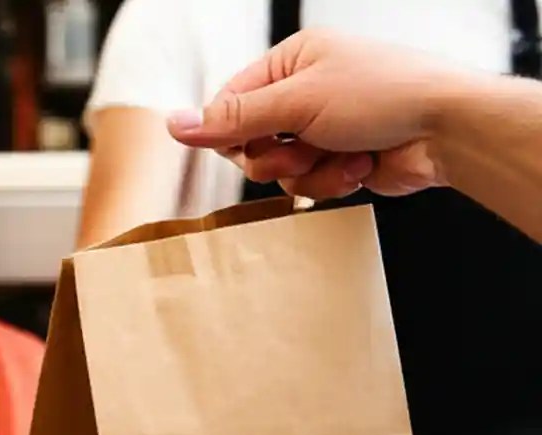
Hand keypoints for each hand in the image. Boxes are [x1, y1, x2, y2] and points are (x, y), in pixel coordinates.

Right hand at [166, 29, 468, 198]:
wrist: (449, 130)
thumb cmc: (385, 94)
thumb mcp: (297, 102)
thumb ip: (232, 118)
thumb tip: (175, 123)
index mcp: (292, 61)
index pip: (231, 101)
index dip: (228, 130)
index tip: (237, 145)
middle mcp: (305, 92)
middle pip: (250, 140)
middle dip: (274, 154)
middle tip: (300, 148)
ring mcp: (323, 128)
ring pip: (279, 168)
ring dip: (309, 170)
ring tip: (342, 154)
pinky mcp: (340, 159)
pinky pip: (310, 183)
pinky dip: (333, 179)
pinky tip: (361, 163)